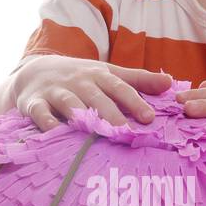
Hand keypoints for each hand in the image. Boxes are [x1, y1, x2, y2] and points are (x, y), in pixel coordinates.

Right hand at [13, 55, 172, 130]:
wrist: (35, 71)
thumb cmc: (80, 77)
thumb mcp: (107, 73)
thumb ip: (138, 79)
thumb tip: (171, 83)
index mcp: (98, 75)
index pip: (119, 87)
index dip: (134, 101)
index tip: (149, 118)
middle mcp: (78, 82)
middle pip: (96, 98)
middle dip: (111, 115)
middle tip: (126, 134)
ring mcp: (55, 92)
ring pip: (69, 104)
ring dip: (81, 116)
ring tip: (93, 132)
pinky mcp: (34, 103)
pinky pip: (40, 113)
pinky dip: (46, 123)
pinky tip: (55, 134)